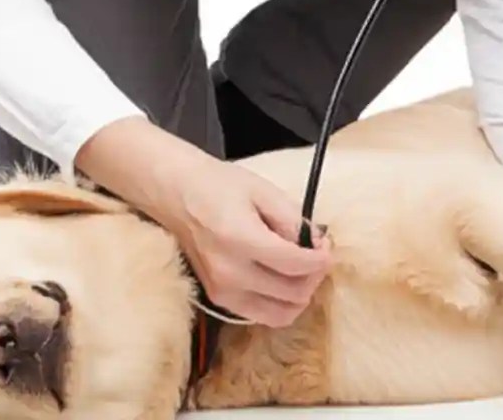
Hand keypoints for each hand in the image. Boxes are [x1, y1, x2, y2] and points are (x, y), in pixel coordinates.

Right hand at [76, 117, 331, 327]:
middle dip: (314, 275)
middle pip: (293, 293)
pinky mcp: (218, 300)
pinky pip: (262, 315)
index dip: (321, 259)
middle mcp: (229, 273)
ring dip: (300, 295)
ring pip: (281, 314)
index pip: (295, 265)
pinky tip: (283, 280)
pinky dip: (281, 303)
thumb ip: (294, 220)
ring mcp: (222, 292)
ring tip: (301, 270)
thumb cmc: (221, 186)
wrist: (177, 195)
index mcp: (240, 239)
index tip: (325, 246)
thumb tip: (316, 245)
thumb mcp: (264, 191)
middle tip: (316, 254)